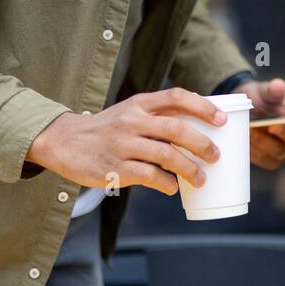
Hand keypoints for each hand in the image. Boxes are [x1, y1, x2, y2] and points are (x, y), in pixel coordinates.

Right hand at [25, 88, 223, 194]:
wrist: (62, 141)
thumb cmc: (106, 129)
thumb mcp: (129, 113)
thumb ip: (158, 117)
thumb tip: (199, 132)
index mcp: (139, 104)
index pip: (176, 97)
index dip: (203, 107)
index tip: (222, 120)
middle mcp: (132, 121)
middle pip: (176, 128)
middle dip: (203, 143)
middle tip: (216, 156)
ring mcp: (123, 144)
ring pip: (166, 155)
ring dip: (190, 169)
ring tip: (201, 178)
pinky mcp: (114, 167)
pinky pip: (149, 176)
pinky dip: (167, 183)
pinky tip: (173, 188)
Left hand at [236, 77, 284, 169]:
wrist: (242, 111)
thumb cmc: (261, 99)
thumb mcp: (264, 91)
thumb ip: (272, 90)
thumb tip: (279, 86)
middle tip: (272, 125)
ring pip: (283, 153)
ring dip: (266, 142)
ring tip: (251, 130)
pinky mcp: (271, 160)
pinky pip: (267, 161)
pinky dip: (257, 151)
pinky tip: (247, 140)